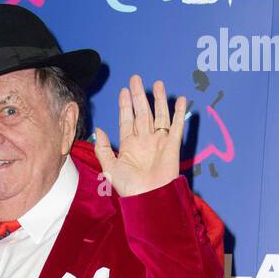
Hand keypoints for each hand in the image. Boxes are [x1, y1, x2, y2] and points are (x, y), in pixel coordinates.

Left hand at [94, 76, 185, 197]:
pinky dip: (179, 113)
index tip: (124, 90)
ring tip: (157, 83)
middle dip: (139, 96)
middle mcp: (144, 141)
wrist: (148, 198)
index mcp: (129, 145)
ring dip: (158, 100)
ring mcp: (159, 142)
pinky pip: (177, 126)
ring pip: (159, 115)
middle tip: (136, 78)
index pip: (127, 120)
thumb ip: (102, 149)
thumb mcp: (110, 169)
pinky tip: (180, 100)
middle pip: (142, 113)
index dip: (125, 105)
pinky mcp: (172, 146)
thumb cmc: (129, 188)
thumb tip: (99, 130)